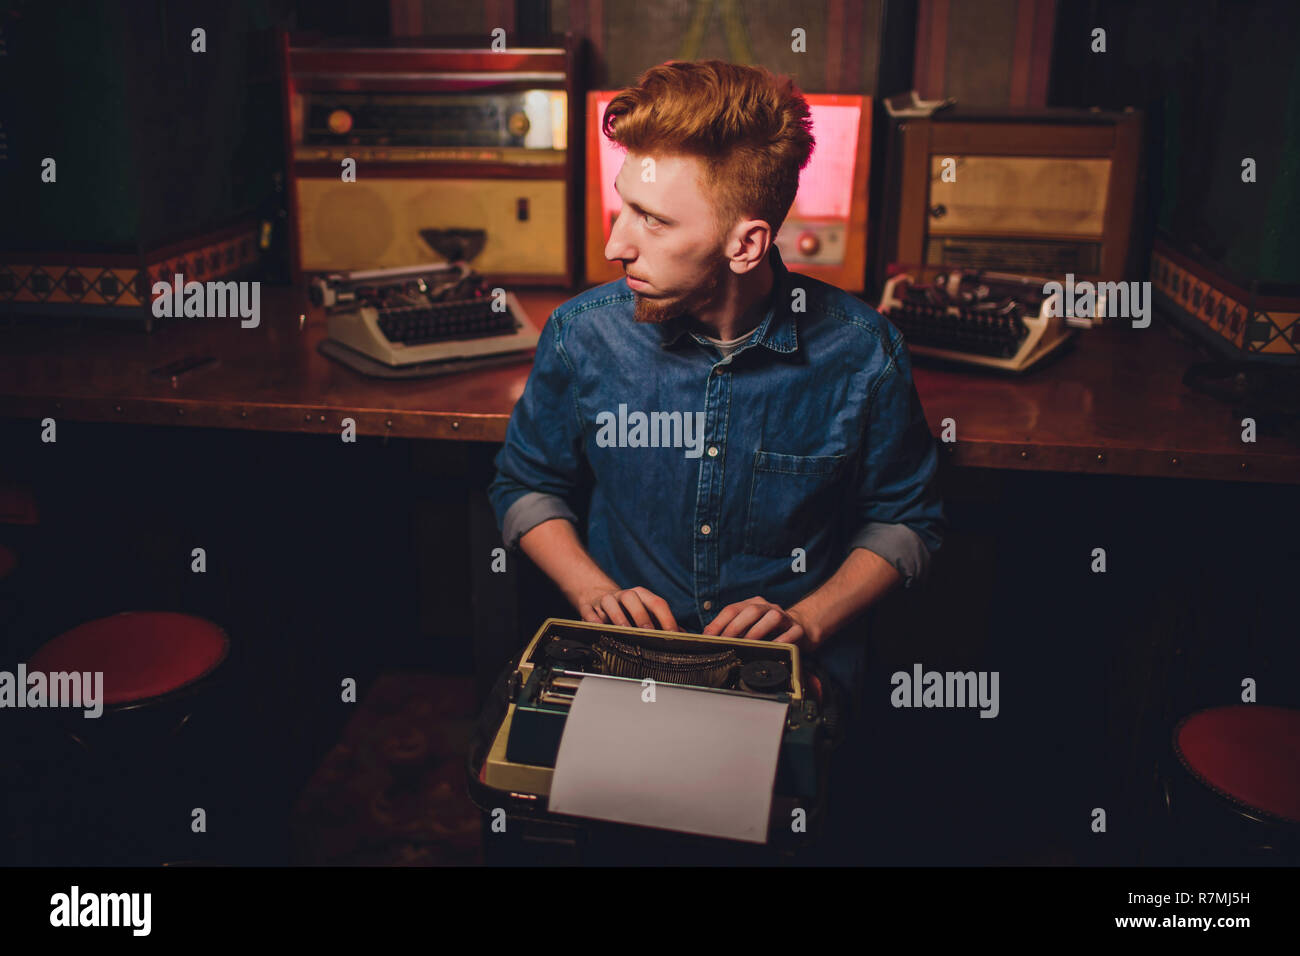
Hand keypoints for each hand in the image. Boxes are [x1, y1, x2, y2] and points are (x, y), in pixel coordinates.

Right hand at [573, 585, 679, 631]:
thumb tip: (684, 636)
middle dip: (642, 617)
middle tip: (649, 632)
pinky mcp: (589, 607)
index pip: (657, 603)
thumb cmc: (627, 608)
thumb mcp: (645, 611)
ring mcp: (606, 600)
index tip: (672, 634)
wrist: (597, 596)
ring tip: (625, 631)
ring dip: (619, 618)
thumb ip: (663, 623)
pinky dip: (595, 620)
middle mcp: (624, 595)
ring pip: (611, 603)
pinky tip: (600, 627)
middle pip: (633, 599)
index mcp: (641, 595)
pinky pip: (591, 612)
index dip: (666, 618)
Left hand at [701, 596, 816, 647]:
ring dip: (758, 631)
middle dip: (736, 626)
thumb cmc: (767, 630)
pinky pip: (791, 632)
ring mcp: (784, 617)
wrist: (800, 629)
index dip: (718, 623)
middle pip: (751, 610)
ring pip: (772, 617)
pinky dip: (782, 640)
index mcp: (752, 604)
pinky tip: (773, 647)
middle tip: (725, 642)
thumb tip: (709, 640)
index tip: (708, 637)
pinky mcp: (798, 629)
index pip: (732, 609)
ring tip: (748, 645)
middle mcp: (767, 607)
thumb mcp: (748, 627)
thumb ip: (731, 631)